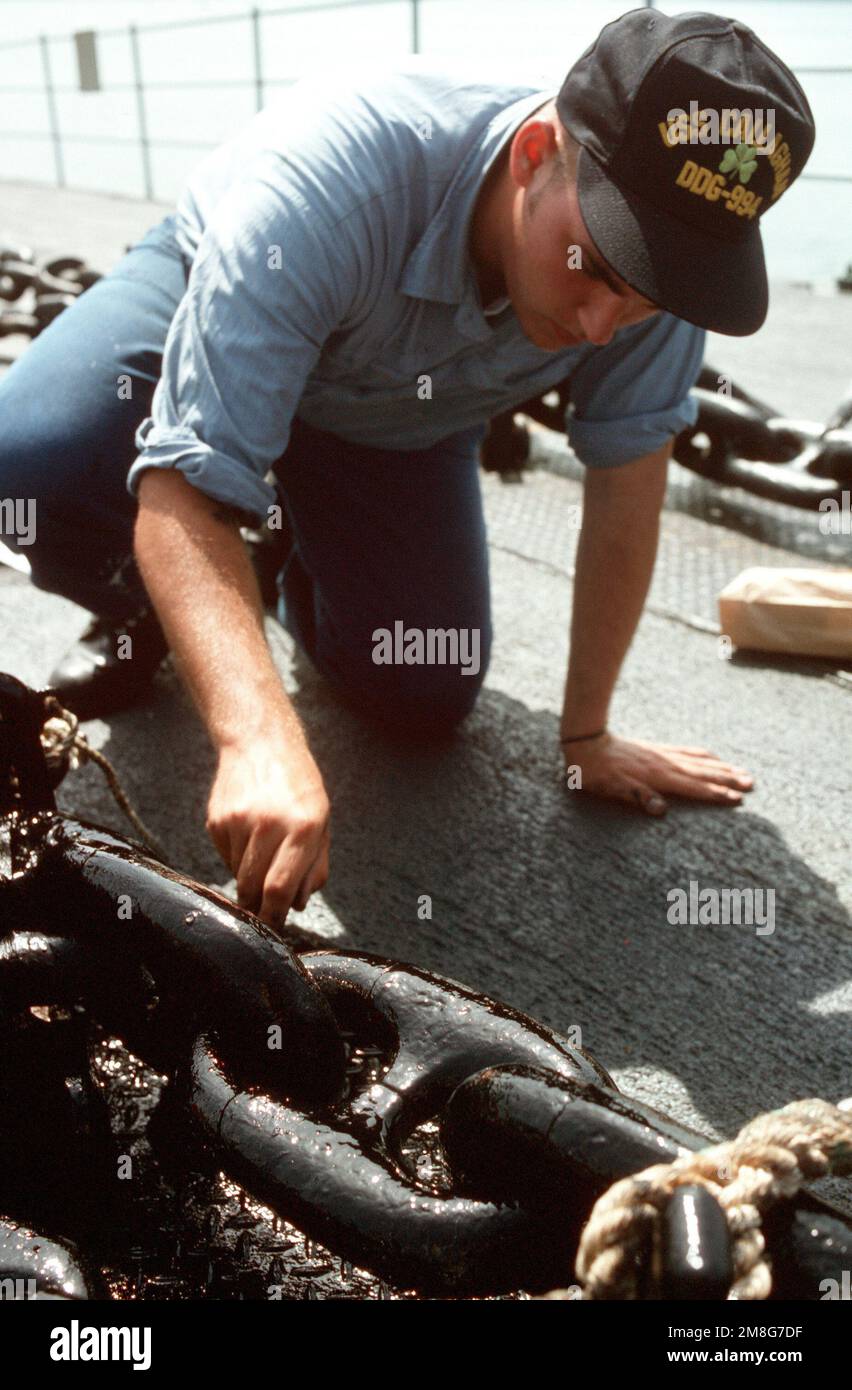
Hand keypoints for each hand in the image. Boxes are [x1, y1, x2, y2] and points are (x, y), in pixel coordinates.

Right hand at [206, 740, 329, 926]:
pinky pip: (225, 856)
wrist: (260, 742)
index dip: (274, 917)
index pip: (280, 888)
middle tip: (262, 914)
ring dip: (248, 881)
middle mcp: (269, 824)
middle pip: (252, 887)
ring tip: (261, 861)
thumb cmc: (299, 786)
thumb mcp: (322, 821)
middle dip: (257, 908)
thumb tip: (296, 905)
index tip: (273, 931)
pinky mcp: (216, 820)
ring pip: (237, 874)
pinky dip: (236, 858)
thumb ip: (315, 866)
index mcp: (304, 827)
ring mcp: (238, 822)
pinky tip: (248, 836)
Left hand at [562, 732, 753, 815]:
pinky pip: (689, 751)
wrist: (587, 743)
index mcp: (658, 776)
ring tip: (743, 771)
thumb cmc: (598, 771)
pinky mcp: (659, 749)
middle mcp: (666, 764)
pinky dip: (706, 755)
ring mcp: (664, 754)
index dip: (716, 794)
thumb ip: (638, 797)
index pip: (694, 787)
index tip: (738, 799)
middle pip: (704, 772)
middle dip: (729, 779)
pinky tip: (714, 757)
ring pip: (701, 761)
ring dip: (723, 767)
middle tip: (751, 784)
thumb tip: (661, 810)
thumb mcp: (612, 789)